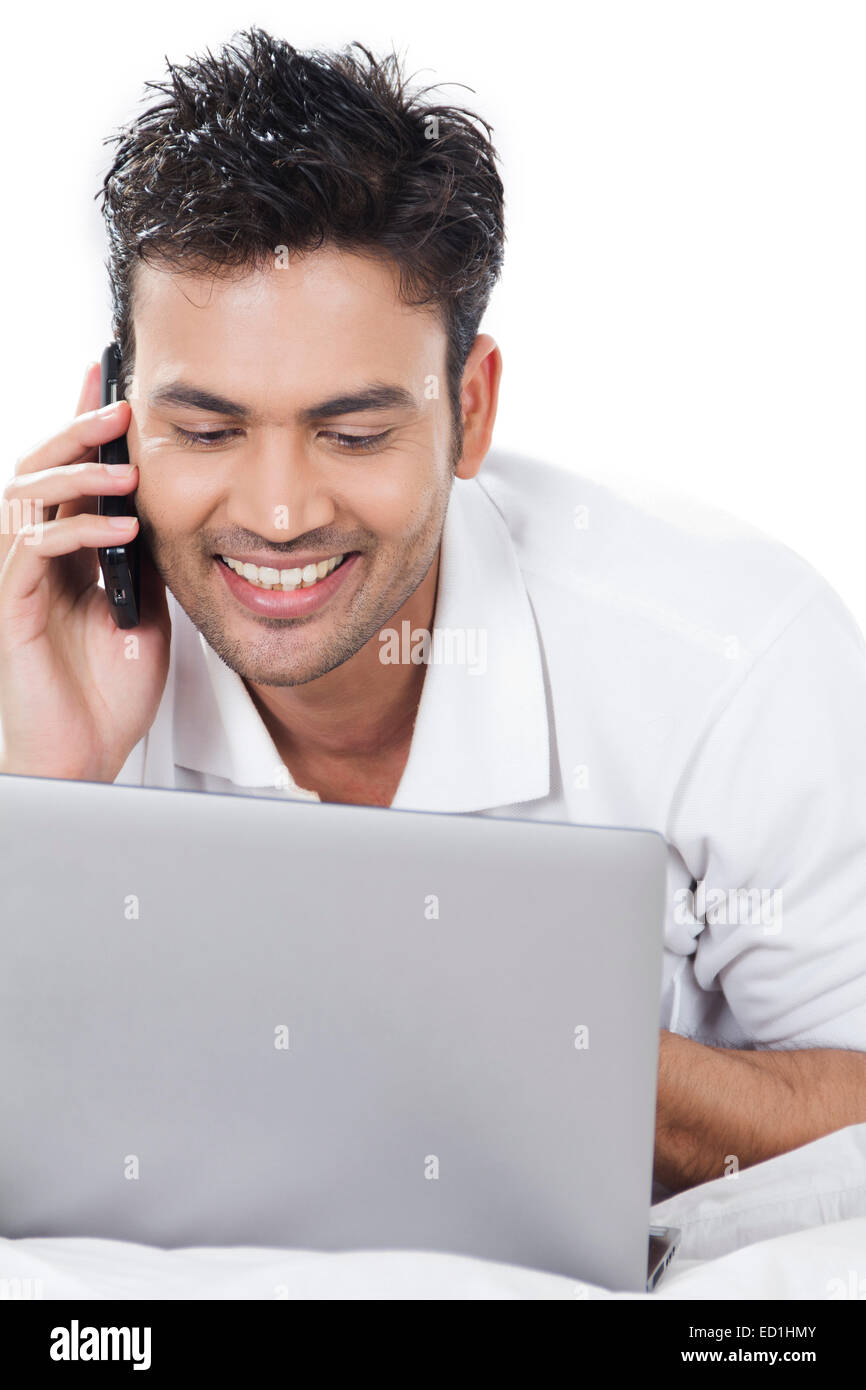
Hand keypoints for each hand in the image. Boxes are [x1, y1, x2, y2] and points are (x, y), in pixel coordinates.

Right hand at [0, 362, 170, 781]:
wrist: (88, 754)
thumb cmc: (109, 690)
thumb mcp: (146, 608)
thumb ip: (145, 558)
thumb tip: (169, 508)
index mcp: (65, 550)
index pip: (68, 472)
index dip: (84, 423)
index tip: (113, 378)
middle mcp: (35, 556)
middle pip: (38, 469)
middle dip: (77, 431)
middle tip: (119, 407)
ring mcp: (19, 579)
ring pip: (26, 498)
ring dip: (77, 475)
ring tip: (126, 469)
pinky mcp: (12, 609)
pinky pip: (33, 551)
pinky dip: (77, 532)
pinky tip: (119, 531)